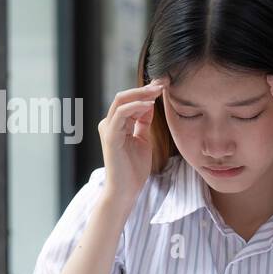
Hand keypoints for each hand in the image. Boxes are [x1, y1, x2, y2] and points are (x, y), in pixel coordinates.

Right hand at [97, 80, 163, 209]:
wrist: (126, 190)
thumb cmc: (134, 169)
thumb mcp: (143, 139)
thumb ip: (143, 122)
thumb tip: (149, 104)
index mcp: (116, 124)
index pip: (130, 100)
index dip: (147, 92)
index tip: (164, 85)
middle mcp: (109, 123)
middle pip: (124, 96)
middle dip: (145, 88)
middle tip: (162, 83)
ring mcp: (108, 129)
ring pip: (122, 100)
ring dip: (141, 93)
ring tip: (158, 90)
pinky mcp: (110, 136)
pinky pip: (121, 114)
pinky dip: (136, 106)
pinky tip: (150, 104)